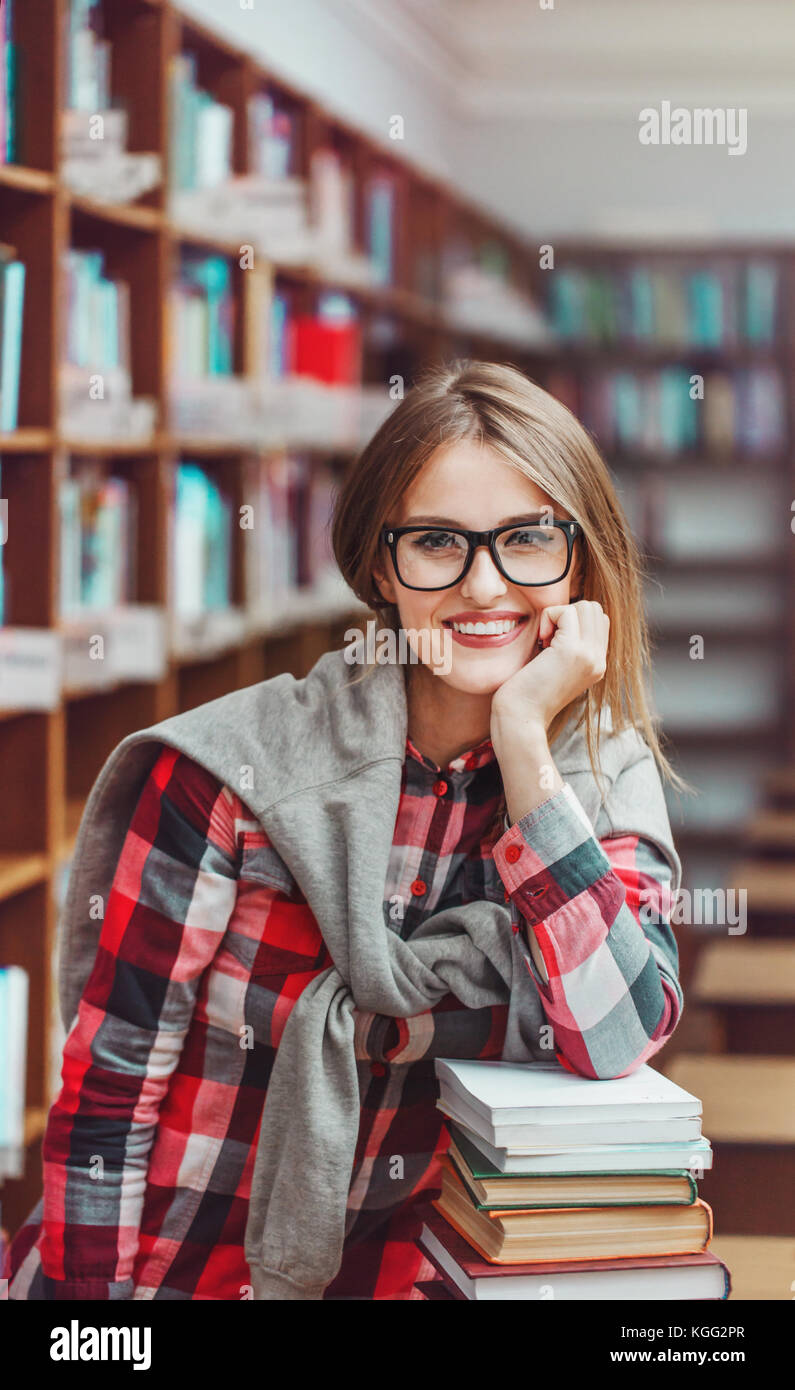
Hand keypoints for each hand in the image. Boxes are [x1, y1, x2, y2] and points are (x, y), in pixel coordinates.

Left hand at [491, 600, 609, 735]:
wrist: (521, 719)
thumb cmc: (527, 694)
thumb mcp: (555, 668)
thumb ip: (567, 647)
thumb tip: (564, 617)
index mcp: (597, 664)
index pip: (600, 621)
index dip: (573, 621)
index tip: (551, 641)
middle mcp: (599, 660)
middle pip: (596, 609)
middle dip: (568, 613)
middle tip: (548, 638)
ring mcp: (589, 655)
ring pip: (587, 606)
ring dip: (560, 614)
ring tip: (546, 639)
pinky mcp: (572, 651)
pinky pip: (565, 612)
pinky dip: (548, 617)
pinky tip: (540, 642)